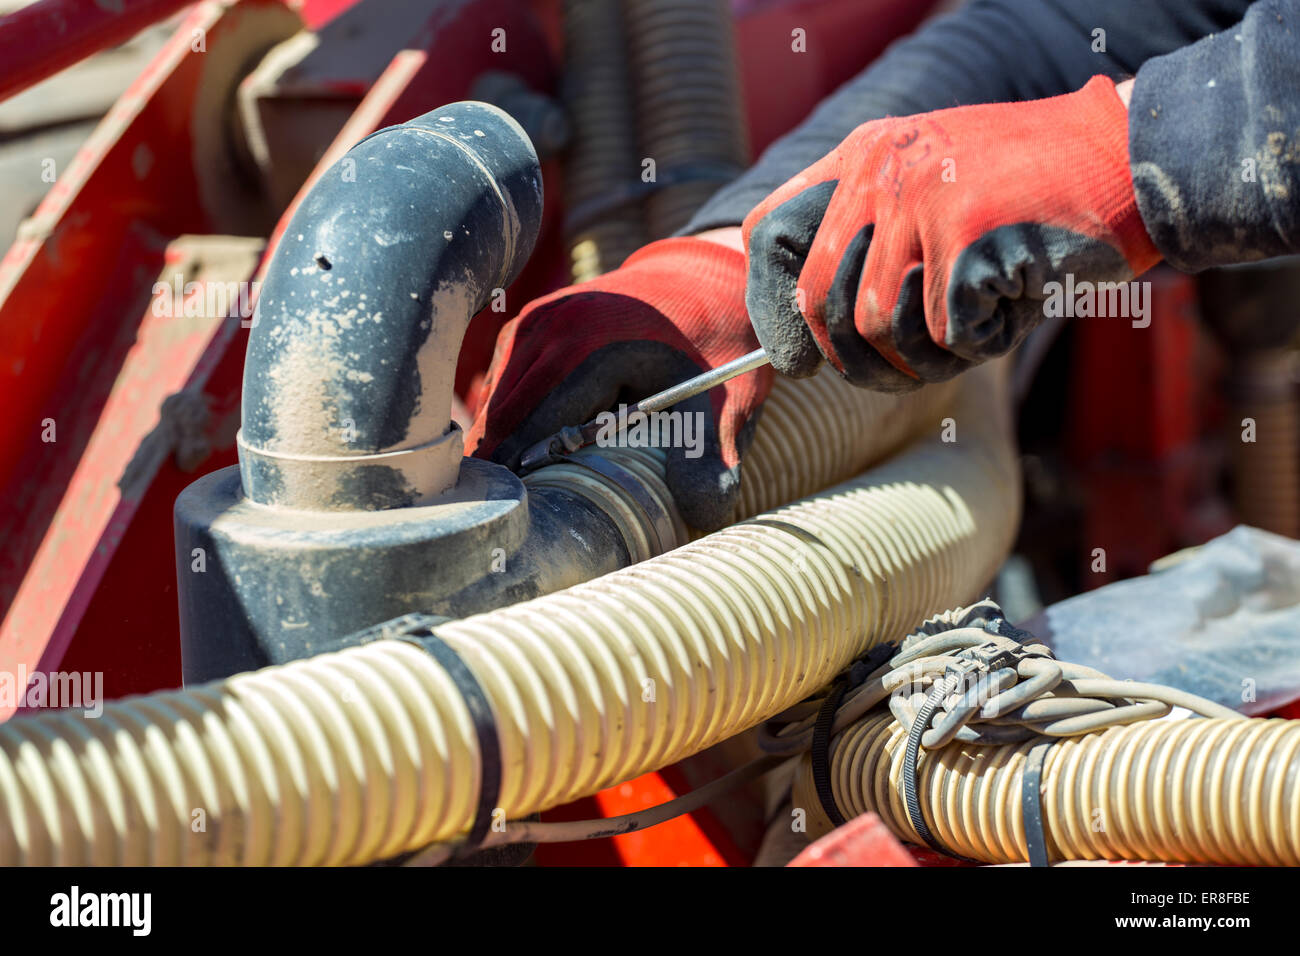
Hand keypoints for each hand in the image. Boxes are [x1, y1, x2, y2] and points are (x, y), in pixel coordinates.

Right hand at [468, 236, 771, 530]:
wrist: (707, 282)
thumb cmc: (713, 348)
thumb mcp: (723, 404)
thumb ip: (710, 459)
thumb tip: (702, 513)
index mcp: (591, 347)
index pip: (535, 425)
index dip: (521, 473)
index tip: (515, 515)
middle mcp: (553, 325)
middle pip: (505, 413)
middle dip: (501, 462)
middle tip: (504, 511)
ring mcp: (538, 317)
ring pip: (498, 394)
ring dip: (501, 438)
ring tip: (508, 485)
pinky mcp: (534, 319)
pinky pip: (506, 375)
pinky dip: (510, 411)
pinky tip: (521, 443)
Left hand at [742, 75, 1160, 389]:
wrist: (1132, 159)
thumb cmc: (1037, 190)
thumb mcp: (941, 186)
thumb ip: (880, 236)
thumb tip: (820, 334)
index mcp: (864, 155)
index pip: (771, 232)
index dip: (773, 305)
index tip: (798, 357)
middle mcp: (881, 171)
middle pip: (821, 298)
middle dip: (854, 358)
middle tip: (896, 377)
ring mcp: (921, 200)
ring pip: (876, 323)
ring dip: (923, 355)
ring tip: (968, 338)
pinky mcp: (964, 235)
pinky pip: (943, 331)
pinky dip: (977, 343)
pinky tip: (1010, 310)